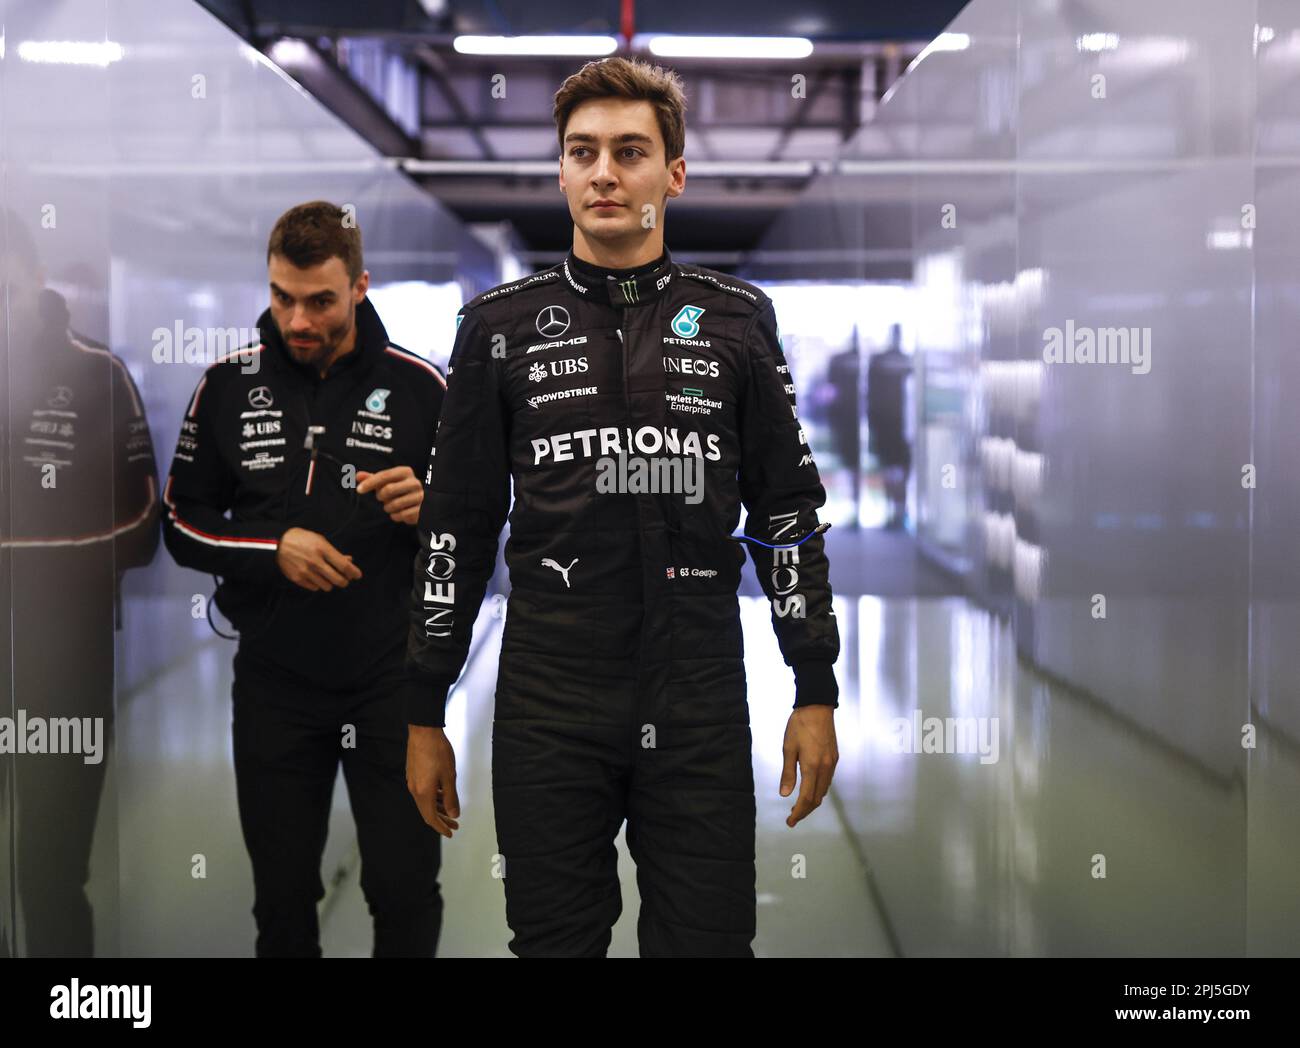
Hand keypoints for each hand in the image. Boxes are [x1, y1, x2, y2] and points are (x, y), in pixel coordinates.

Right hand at [274, 526, 362, 590]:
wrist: (278, 544)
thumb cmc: (302, 539)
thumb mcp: (320, 540)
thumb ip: (334, 553)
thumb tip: (349, 560)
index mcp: (323, 549)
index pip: (344, 566)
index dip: (354, 572)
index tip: (357, 575)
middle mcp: (315, 562)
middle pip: (338, 580)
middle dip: (344, 581)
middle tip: (344, 579)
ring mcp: (306, 572)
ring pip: (327, 586)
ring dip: (330, 583)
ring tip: (327, 577)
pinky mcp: (298, 578)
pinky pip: (315, 588)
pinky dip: (317, 584)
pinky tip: (315, 577)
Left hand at [357, 466, 422, 524]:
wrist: (420, 502)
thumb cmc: (399, 490)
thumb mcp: (387, 482)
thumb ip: (372, 478)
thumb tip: (358, 475)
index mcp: (405, 472)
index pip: (384, 475)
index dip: (370, 483)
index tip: (359, 489)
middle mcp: (414, 482)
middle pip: (388, 489)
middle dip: (381, 496)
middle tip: (382, 498)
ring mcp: (419, 496)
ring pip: (394, 504)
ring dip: (388, 507)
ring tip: (391, 506)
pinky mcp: (420, 510)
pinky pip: (401, 515)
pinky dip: (395, 516)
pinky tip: (398, 512)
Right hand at [407, 725, 460, 837]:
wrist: (423, 731)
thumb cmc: (438, 752)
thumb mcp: (449, 776)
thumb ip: (451, 797)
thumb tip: (453, 814)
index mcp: (423, 793)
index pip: (431, 818)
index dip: (441, 827)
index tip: (450, 833)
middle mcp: (415, 790)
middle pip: (427, 812)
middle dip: (442, 819)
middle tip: (455, 824)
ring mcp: (413, 781)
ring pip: (425, 801)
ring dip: (438, 808)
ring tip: (451, 811)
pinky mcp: (413, 773)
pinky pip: (423, 792)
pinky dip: (433, 798)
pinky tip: (442, 795)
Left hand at [779, 705, 838, 826]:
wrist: (817, 706)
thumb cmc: (799, 725)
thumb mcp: (788, 748)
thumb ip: (788, 773)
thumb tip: (784, 794)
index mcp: (812, 766)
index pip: (806, 798)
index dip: (798, 813)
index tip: (790, 822)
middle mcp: (825, 768)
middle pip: (817, 799)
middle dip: (805, 811)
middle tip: (792, 817)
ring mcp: (832, 763)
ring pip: (823, 791)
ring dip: (812, 801)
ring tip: (798, 805)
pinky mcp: (834, 758)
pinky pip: (827, 780)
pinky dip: (818, 790)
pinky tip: (809, 788)